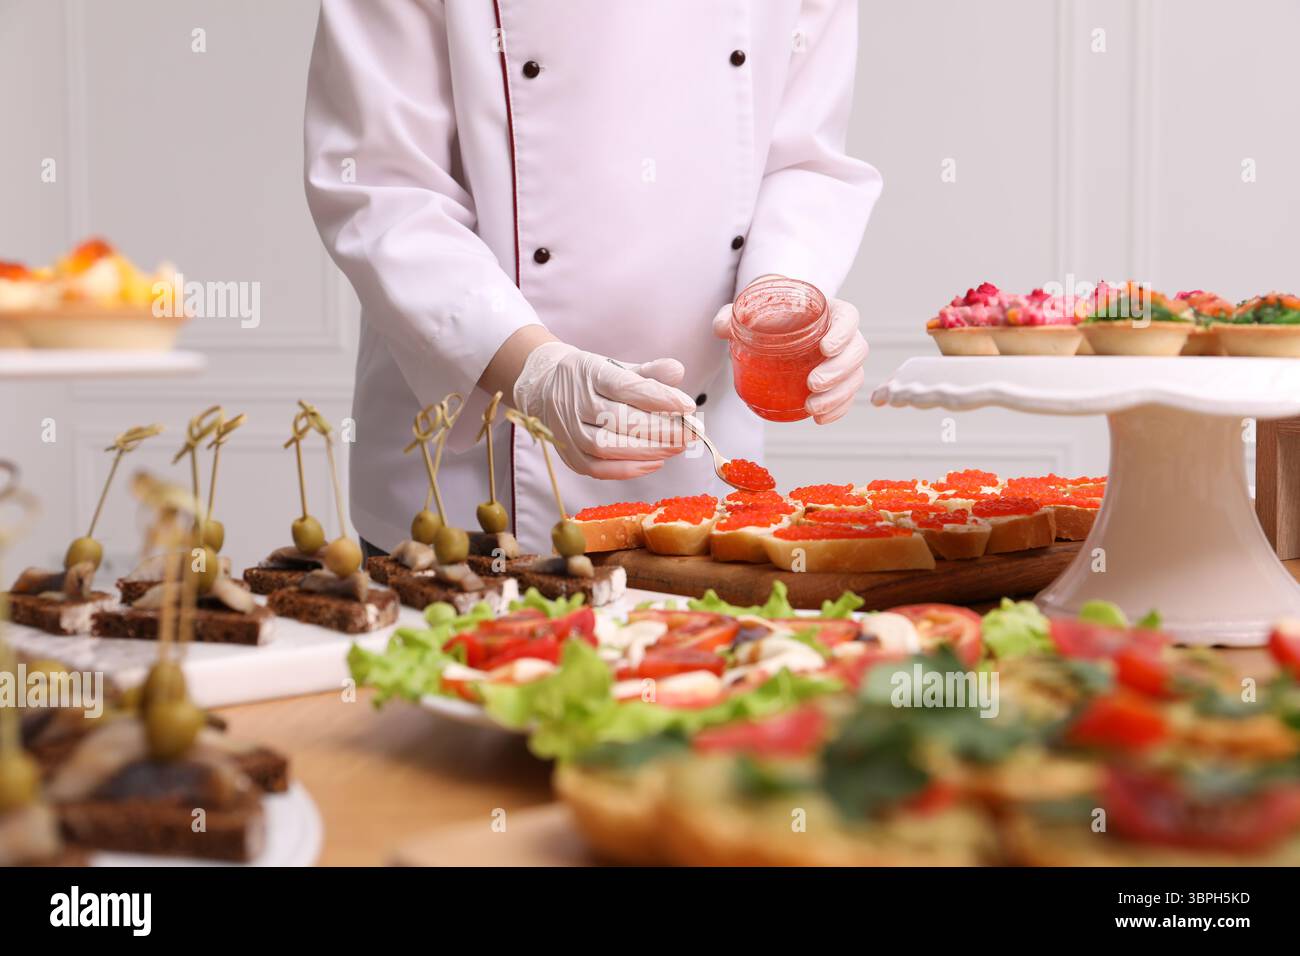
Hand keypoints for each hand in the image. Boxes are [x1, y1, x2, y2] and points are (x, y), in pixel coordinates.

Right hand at [512, 342, 695, 478]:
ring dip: (648, 450)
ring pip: (607, 446)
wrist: (544, 388)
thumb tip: (678, 372)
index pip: (624, 386)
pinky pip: (599, 469)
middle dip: (660, 429)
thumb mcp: (618, 367)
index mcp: (588, 372)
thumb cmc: (591, 379)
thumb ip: (649, 372)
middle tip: (690, 433)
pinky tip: (655, 462)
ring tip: (678, 447)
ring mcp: (568, 432)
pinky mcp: (569, 457)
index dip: (658, 397)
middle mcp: (573, 402)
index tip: (688, 406)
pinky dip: (629, 470)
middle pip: (618, 419)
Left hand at [712, 286, 867, 424]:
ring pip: (854, 377)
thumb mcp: (751, 309)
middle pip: (857, 351)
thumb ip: (733, 315)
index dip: (843, 333)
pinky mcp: (836, 381)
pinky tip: (819, 418)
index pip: (848, 317)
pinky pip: (846, 397)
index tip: (824, 348)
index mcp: (827, 311)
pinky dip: (836, 410)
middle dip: (839, 371)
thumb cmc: (769, 315)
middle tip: (812, 384)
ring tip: (811, 407)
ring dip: (837, 396)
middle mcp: (841, 335)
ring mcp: (841, 360)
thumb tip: (722, 327)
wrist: (773, 328)